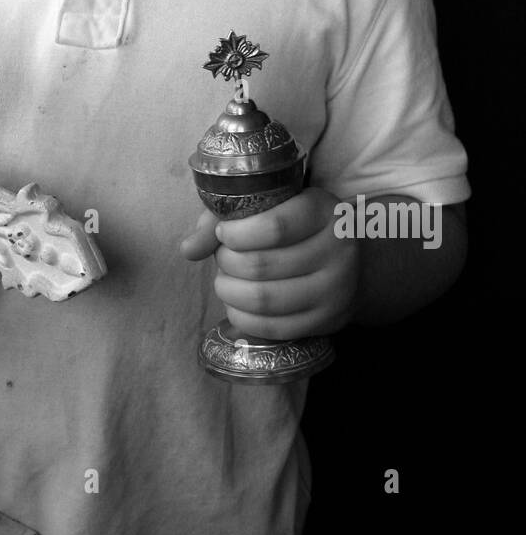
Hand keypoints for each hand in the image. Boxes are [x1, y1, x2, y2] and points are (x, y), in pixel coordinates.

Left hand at [179, 187, 358, 338]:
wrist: (347, 260)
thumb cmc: (295, 227)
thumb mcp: (268, 207)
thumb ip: (222, 220)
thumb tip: (187, 249)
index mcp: (326, 211)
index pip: (274, 226)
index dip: (236, 233)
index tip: (223, 232)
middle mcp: (339, 250)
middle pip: (262, 265)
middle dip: (227, 263)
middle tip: (222, 258)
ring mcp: (338, 289)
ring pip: (265, 299)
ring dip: (230, 291)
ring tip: (225, 280)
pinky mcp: (330, 321)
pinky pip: (274, 327)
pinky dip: (242, 317)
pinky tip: (236, 303)